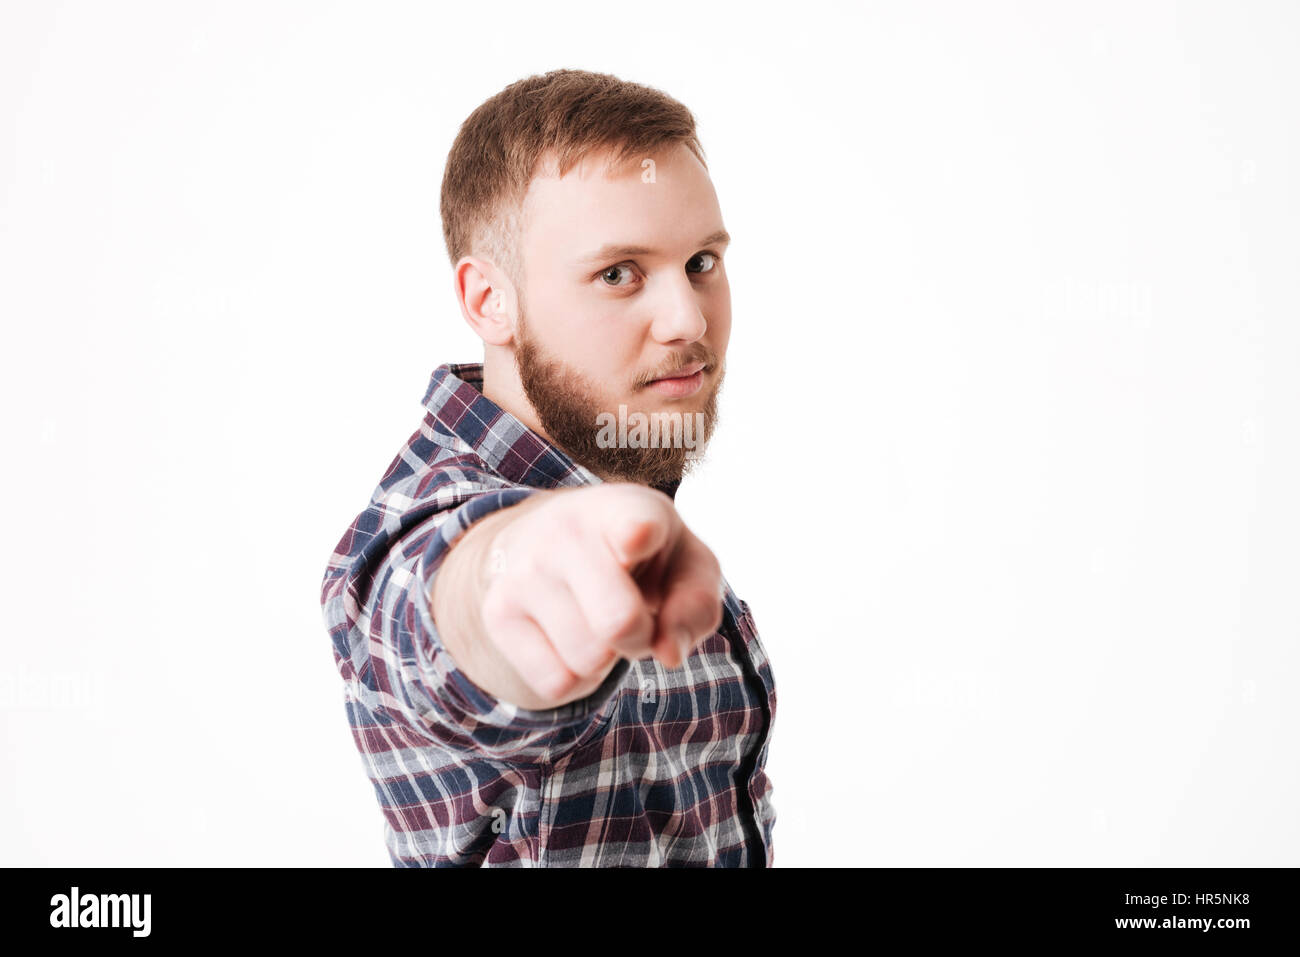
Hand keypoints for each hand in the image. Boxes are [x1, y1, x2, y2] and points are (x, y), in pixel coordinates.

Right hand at [479, 482, 723, 706]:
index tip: (635, 538)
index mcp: (626, 510)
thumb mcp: (687, 564)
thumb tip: (667, 654)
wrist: (550, 538)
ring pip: (588, 660)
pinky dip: (576, 677)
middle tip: (635, 616)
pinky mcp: (497, 612)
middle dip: (641, 637)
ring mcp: (525, 570)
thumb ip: (697, 605)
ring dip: (607, 657)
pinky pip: (556, 683)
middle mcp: (566, 532)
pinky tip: (571, 638)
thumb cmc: (642, 555)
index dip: (637, 534)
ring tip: (599, 620)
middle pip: (619, 623)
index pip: (633, 523)